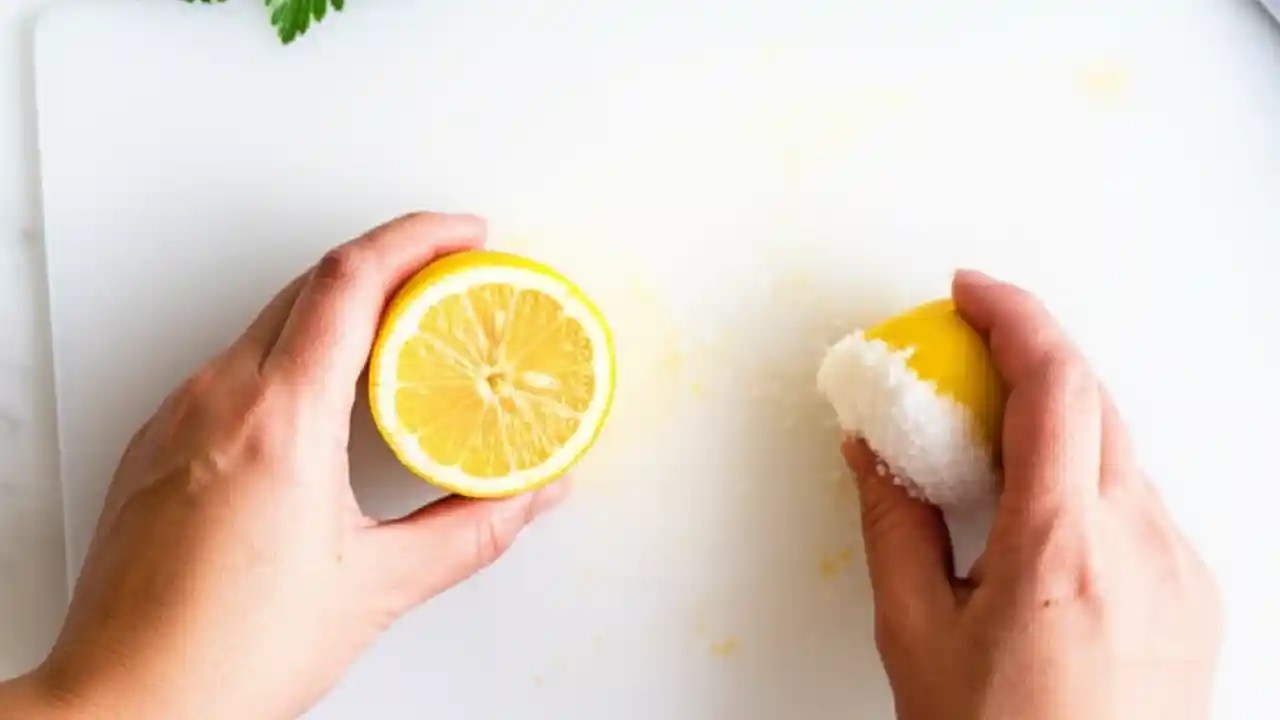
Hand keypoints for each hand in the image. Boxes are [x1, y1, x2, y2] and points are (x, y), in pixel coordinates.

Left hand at [2, 213, 566, 718]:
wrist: (123, 707)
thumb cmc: (221, 657)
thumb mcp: (375, 589)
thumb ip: (471, 531)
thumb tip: (534, 495)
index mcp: (278, 421)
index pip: (351, 279)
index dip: (417, 238)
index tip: (465, 235)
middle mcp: (218, 399)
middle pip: (312, 282)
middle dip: (391, 261)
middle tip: (450, 277)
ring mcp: (179, 415)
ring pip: (271, 318)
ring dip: (342, 305)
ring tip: (401, 332)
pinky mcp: (160, 440)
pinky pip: (238, 362)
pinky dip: (297, 350)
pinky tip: (329, 393)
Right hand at [844, 271, 1221, 719]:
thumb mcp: (915, 634)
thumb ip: (892, 524)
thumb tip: (872, 448)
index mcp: (1063, 550)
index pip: (1057, 384)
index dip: (1014, 315)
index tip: (970, 291)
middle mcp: (1142, 547)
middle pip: (1095, 400)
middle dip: (1028, 356)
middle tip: (963, 356)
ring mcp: (1182, 571)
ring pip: (1120, 448)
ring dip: (1055, 418)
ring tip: (987, 442)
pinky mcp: (1197, 595)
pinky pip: (1139, 499)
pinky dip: (1085, 475)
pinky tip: (1037, 509)